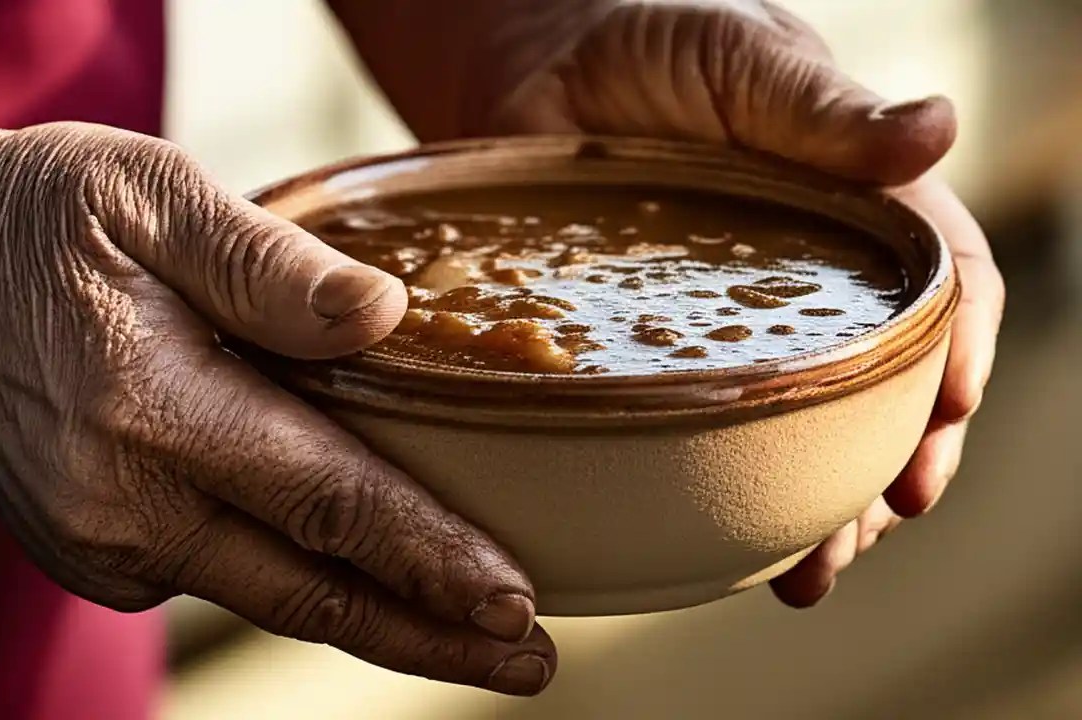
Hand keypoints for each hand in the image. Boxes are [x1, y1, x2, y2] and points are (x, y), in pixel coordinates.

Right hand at [0, 113, 554, 693]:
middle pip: (308, 590)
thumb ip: (266, 265)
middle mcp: (120, 501)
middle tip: (528, 661)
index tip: (510, 603)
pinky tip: (366, 568)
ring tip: (470, 635)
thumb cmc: (34, 219)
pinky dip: (302, 577)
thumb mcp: (147, 193)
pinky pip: (222, 573)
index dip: (425, 556)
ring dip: (376, 618)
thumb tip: (384, 316)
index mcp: (144, 406)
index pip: (321, 503)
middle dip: (427, 632)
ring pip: (271, 595)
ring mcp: (101, 542)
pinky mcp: (94, 552)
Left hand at [474, 0, 1004, 605]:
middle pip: (880, 391)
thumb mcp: (741, 60)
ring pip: (797, 432)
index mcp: (854, 212)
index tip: (950, 415)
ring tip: (811, 572)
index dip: (959, 356)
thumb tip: (937, 129)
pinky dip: (720, 492)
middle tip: (879, 523)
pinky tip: (726, 546)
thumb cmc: (649, 37)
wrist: (529, 56)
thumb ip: (822, 109)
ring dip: (817, 506)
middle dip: (893, 464)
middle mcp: (805, 282)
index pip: (943, 292)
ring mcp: (728, 326)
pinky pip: (696, 432)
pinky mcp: (652, 352)